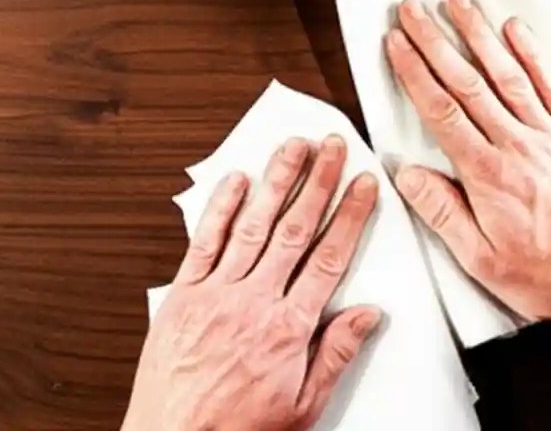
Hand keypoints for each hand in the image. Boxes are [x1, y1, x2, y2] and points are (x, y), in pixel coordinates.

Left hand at [124, 136, 381, 430]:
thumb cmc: (234, 429)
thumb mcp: (303, 405)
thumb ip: (336, 354)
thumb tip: (367, 316)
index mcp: (288, 328)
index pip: (330, 257)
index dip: (350, 216)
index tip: (362, 187)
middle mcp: (253, 302)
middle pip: (295, 229)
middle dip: (318, 182)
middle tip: (333, 148)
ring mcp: (215, 294)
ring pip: (252, 224)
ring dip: (275, 181)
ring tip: (292, 148)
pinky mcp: (182, 294)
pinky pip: (204, 242)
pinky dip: (221, 208)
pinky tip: (236, 181)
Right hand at [383, 0, 550, 328]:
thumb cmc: (550, 276)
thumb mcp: (481, 260)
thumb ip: (442, 213)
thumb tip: (407, 175)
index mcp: (488, 174)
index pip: (441, 110)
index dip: (414, 72)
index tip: (395, 44)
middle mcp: (518, 145)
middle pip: (467, 80)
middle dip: (434, 40)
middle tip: (412, 9)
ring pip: (507, 72)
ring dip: (479, 33)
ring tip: (458, 1)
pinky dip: (533, 54)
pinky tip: (516, 31)